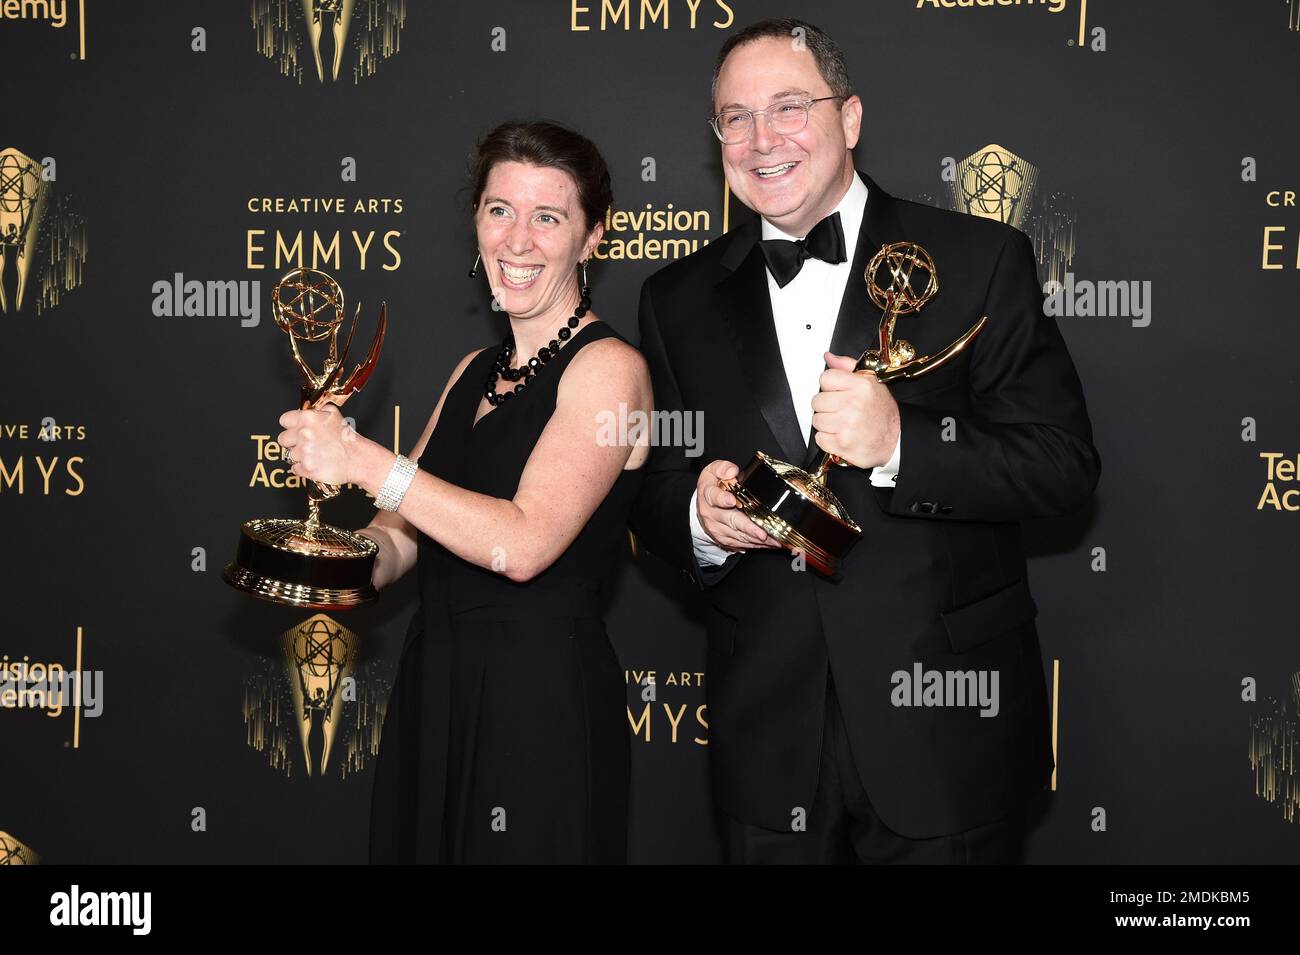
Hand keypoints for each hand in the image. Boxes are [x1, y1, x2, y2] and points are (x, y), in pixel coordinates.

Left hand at [277, 402, 357, 485]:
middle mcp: (303, 434)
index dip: (290, 426)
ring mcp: (304, 452)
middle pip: (283, 439)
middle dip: (292, 442)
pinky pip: (295, 468)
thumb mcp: (335, 415)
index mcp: (308, 418)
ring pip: (290, 455)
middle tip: (306, 444)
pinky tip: (315, 463)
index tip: (295, 430)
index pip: (284, 420)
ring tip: (315, 455)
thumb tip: (310, 410)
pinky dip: (303, 468)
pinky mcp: (306, 468)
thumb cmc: (348, 439)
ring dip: (300, 456)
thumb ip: (319, 410)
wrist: (358, 459)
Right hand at [696, 460, 782, 551]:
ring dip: (757, 539)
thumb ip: (722, 468)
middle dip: (748, 527)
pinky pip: (742, 543)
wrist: (703, 507)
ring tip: (774, 540)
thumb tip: (732, 471)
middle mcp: (712, 513)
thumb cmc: (713, 487)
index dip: (722, 499)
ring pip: (739, 535)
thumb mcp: (713, 471)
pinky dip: (757, 544)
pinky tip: (770, 543)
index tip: (731, 501)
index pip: (714, 496)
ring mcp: (718, 528)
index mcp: (708, 493)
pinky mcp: (725, 539)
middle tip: (762, 532)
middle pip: (731, 521)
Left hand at [810, 352, 899, 468]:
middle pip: (817, 400)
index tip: (838, 393)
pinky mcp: (843, 444)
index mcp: (861, 385)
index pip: (825, 378)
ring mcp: (848, 425)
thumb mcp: (871, 382)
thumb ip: (847, 366)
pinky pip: (819, 438)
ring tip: (842, 423)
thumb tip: (828, 357)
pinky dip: (828, 440)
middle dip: (827, 406)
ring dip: (826, 424)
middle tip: (841, 410)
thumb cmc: (881, 411)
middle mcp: (854, 403)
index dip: (830, 386)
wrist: (896, 439)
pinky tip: (841, 435)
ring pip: (816, 420)